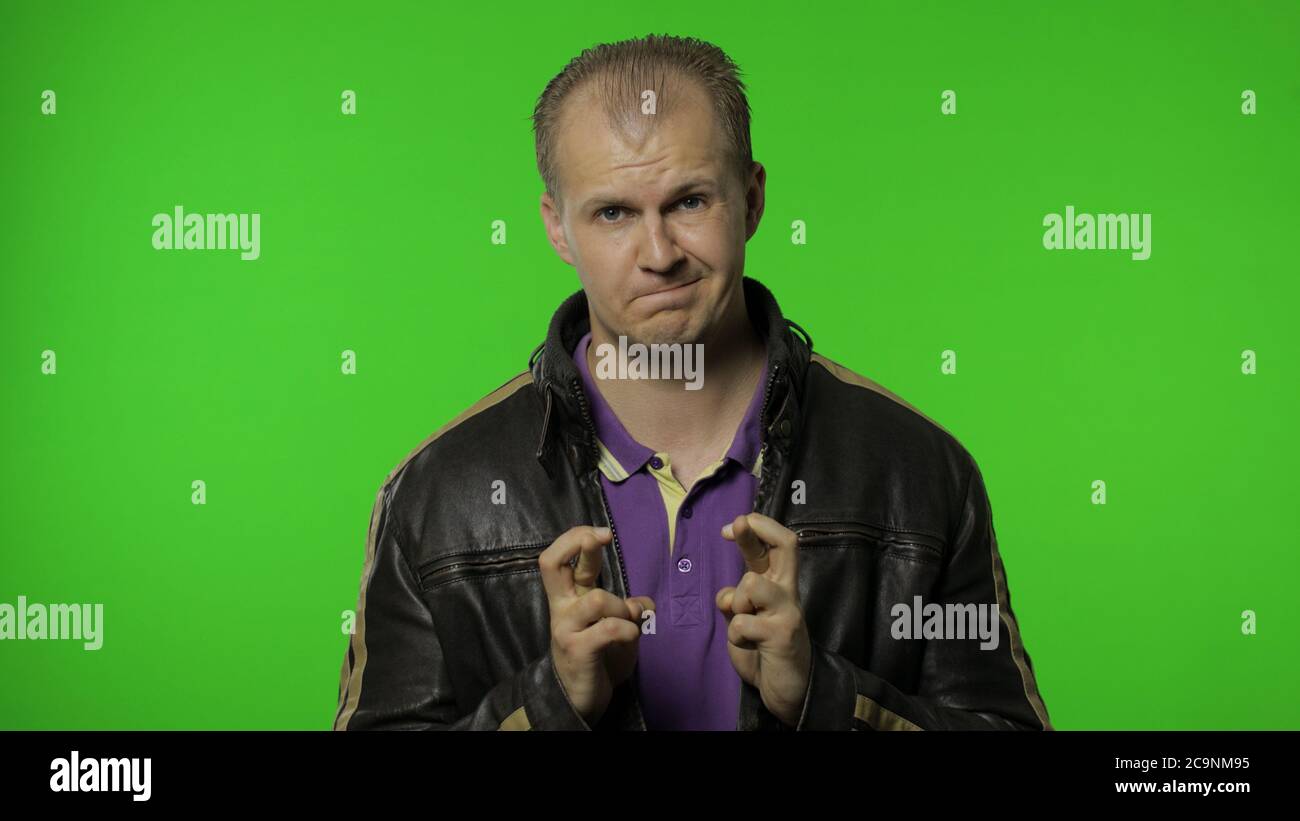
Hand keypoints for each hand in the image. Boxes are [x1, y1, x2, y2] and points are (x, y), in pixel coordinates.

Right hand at [539, 525, 653, 725]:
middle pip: (551, 563)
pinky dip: (629, 629)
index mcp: (568, 597)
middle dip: (579, 542)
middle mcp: (562, 608)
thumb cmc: (598, 659)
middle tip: (601, 538)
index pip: (557, 558)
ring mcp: (566, 628)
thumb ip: (627, 610)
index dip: (576, 537)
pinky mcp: (577, 650)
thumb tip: (646, 603)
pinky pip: (609, 629)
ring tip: (630, 621)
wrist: (578, 700)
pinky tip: (632, 638)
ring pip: (598, 599)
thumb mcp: (614, 628)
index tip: (603, 534)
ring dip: (624, 607)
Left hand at [716, 513, 811, 727]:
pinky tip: (748, 645)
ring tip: (743, 623)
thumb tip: (725, 591)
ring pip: (752, 583)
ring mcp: (787, 611)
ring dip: (736, 601)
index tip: (730, 528)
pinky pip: (742, 622)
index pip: (779, 543)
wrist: (789, 690)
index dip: (757, 527)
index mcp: (778, 584)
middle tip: (734, 525)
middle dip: (753, 530)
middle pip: (784, 545)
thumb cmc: (764, 651)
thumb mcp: (745, 619)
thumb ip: (736, 601)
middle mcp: (787, 592)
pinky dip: (735, 634)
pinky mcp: (783, 634)